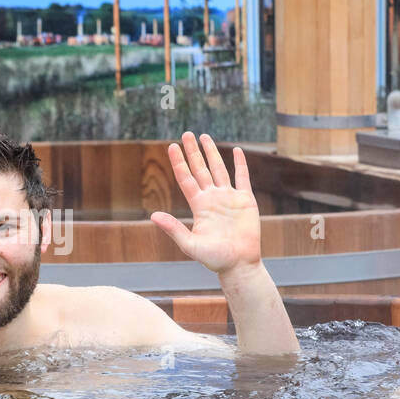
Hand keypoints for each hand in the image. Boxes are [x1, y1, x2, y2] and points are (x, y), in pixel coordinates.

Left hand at [150, 132, 262, 275]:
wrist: (239, 265)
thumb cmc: (214, 259)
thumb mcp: (190, 244)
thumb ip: (173, 229)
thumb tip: (153, 215)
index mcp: (198, 206)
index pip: (186, 178)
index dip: (178, 162)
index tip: (172, 146)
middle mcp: (212, 198)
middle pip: (200, 169)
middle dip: (193, 151)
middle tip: (186, 133)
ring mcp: (229, 198)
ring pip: (219, 169)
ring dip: (212, 153)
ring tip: (204, 136)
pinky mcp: (246, 201)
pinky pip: (242, 178)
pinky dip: (240, 164)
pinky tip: (237, 151)